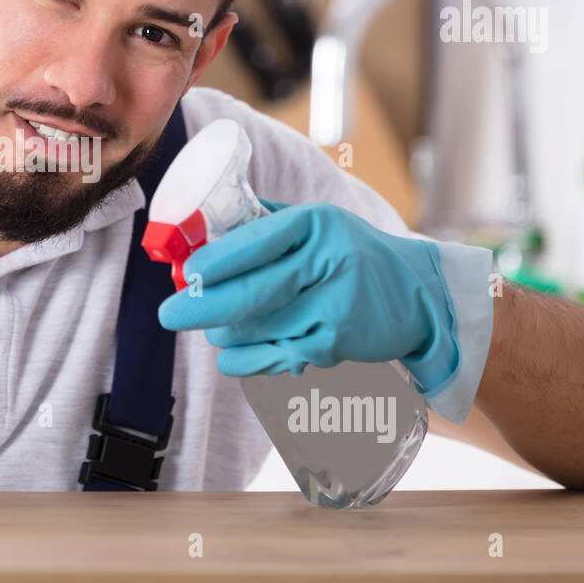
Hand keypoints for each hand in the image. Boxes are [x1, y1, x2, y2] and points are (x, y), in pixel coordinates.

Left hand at [157, 199, 460, 394]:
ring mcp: (334, 308)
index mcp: (317, 225)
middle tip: (167, 315)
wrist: (416, 294)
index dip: (217, 260)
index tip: (186, 272)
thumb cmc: (351, 252)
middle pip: (252, 292)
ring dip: (223, 333)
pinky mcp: (335, 345)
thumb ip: (266, 222)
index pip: (257, 241)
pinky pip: (276, 357)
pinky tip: (229, 355)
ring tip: (211, 328)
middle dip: (201, 306)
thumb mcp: (318, 223)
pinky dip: (245, 360)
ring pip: (259, 329)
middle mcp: (328, 263)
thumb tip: (202, 227)